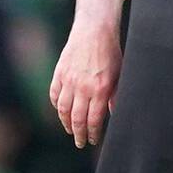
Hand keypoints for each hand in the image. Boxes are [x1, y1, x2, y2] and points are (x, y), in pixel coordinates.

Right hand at [49, 15, 122, 147]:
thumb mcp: (119, 76)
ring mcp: (69, 80)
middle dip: (79, 135)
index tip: (92, 141)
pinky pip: (54, 95)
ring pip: (63, 110)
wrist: (94, 30)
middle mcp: (83, 88)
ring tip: (70, 130)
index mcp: (100, 90)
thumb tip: (114, 114)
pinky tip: (60, 111)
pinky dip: (56, 106)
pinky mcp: (59, 72)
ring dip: (66, 123)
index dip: (92, 134)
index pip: (94, 120)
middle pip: (77, 119)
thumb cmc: (111, 53)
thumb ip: (115, 96)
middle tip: (80, 143)